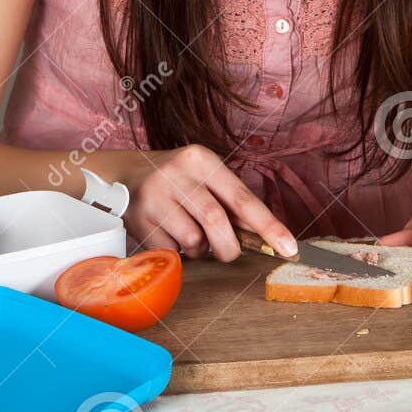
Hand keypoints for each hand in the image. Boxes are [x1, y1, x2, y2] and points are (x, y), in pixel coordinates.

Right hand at [115, 144, 297, 260]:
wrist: (122, 175)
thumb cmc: (178, 180)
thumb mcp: (204, 178)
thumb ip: (231, 203)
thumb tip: (268, 237)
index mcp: (202, 160)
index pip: (243, 198)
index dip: (268, 226)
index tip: (288, 247)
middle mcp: (177, 174)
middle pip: (217, 221)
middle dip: (229, 246)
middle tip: (229, 252)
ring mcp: (154, 196)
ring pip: (193, 240)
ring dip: (201, 249)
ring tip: (192, 236)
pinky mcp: (138, 219)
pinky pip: (171, 250)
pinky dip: (178, 252)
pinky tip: (170, 234)